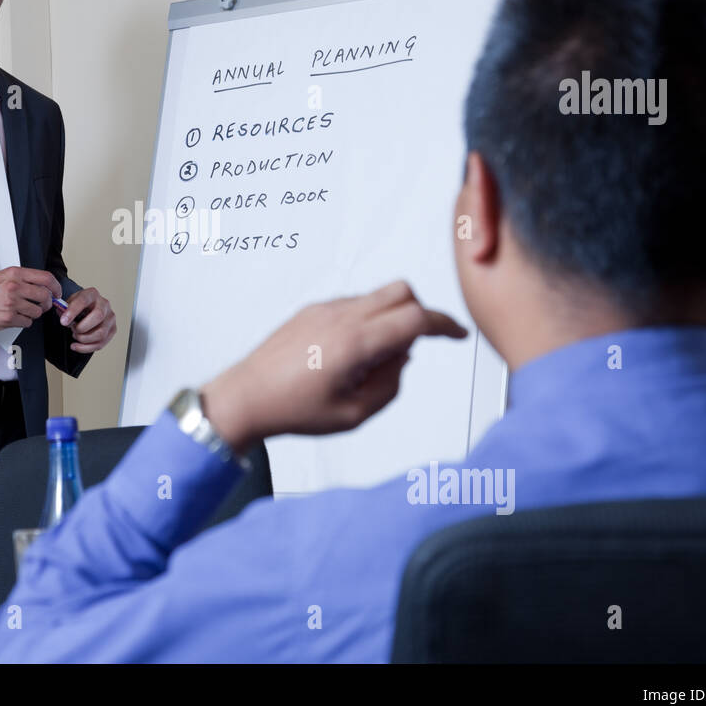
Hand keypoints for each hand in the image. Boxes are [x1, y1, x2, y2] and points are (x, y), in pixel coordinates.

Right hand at [0, 267, 62, 332]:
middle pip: (45, 296)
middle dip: (47, 303)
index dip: (56, 287)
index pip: (45, 278)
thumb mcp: (3, 276)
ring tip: (23, 311)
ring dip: (33, 313)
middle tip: (43, 305)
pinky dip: (24, 321)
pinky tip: (15, 317)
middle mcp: (14, 287)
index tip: (57, 292)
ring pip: (37, 311)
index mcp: (15, 274)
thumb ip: (22, 279)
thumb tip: (43, 285)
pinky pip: (27, 322)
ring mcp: (11, 303)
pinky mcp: (8, 318)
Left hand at [59, 287, 115, 353]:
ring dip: (84, 339)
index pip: (83, 300)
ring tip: (75, 336)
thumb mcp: (69, 303)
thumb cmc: (79, 307)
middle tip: (73, 329)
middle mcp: (104, 304)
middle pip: (98, 316)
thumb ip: (64, 309)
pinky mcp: (112, 330)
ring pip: (101, 333)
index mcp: (92, 294)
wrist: (89, 309)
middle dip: (82, 327)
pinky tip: (76, 346)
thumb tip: (64, 318)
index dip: (73, 311)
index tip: (63, 322)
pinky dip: (86, 348)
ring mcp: (110, 318)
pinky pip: (101, 343)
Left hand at [199, 281, 465, 455]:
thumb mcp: (354, 413)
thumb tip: (403, 358)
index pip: (415, 319)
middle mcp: (341, 317)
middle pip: (402, 292)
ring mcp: (324, 309)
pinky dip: (367, 320)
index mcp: (355, 343)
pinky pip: (354, 304)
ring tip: (369, 362)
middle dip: (420, 314)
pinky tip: (350, 355)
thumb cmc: (292, 409)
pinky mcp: (312, 309)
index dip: (445, 325)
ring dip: (390, 319)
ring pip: (377, 296)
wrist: (246, 396)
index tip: (458, 335)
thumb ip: (390, 384)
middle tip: (414, 348)